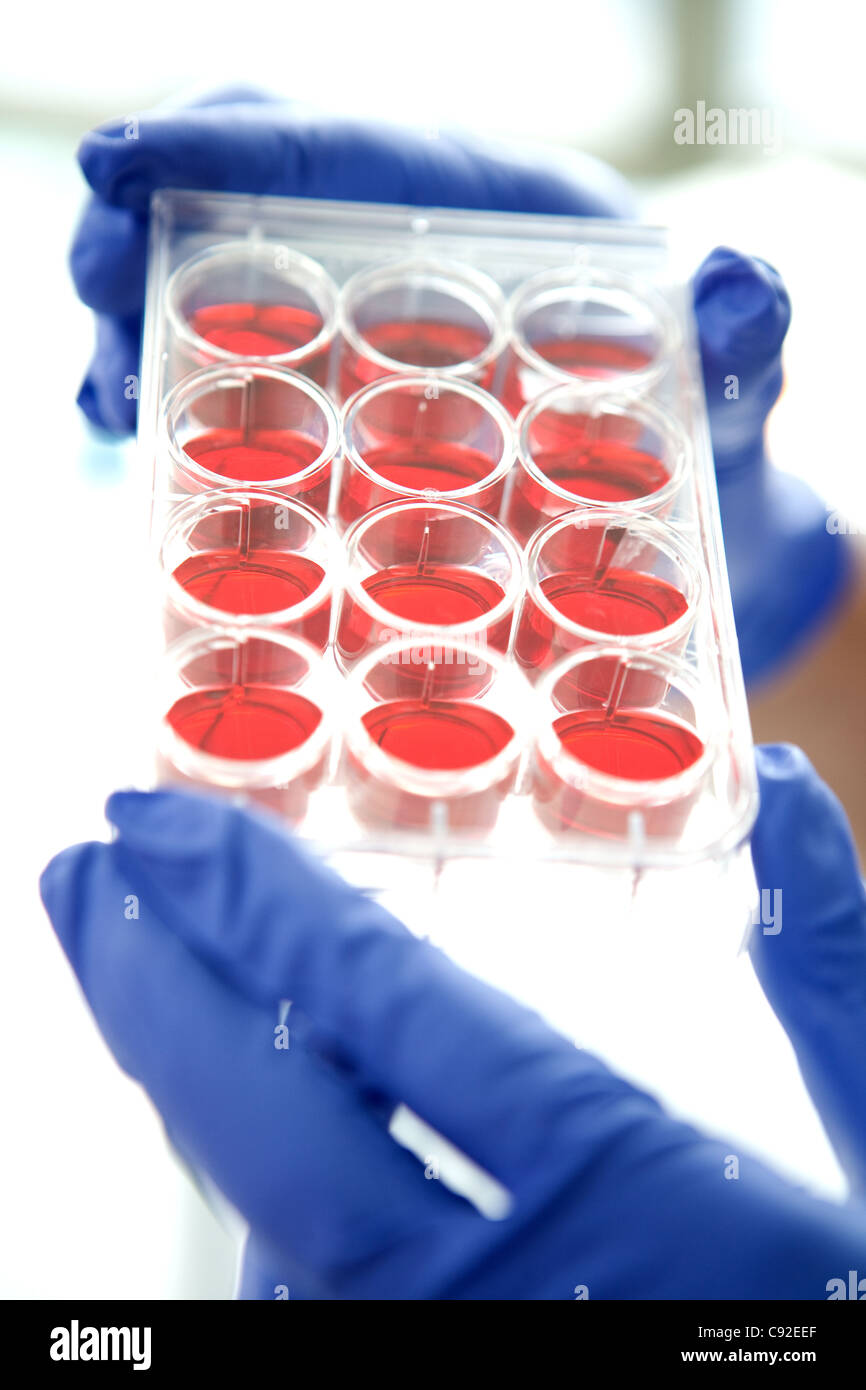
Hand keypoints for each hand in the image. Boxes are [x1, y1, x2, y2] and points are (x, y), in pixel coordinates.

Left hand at [40, 745, 865, 1298]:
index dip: (252, 901)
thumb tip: (778, 786)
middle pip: (264, 1126)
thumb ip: (829, 960)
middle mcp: (498, 1293)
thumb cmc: (854, 1313)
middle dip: (150, 979)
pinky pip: (301, 1301)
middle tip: (90, 871)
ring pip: (256, 1226)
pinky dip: (258, 1194)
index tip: (165, 819)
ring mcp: (447, 1363)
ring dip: (188, 1086)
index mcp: (622, 1186)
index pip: (385, 1010)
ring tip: (145, 969)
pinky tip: (248, 1114)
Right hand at [70, 89, 849, 677]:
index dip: (220, 145)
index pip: (330, 142)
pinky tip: (134, 441)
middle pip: (234, 191)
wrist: (676, 494)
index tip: (120, 167)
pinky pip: (221, 382)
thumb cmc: (703, 420)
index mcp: (475, 208)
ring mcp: (349, 330)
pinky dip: (163, 400)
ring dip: (132, 327)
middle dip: (139, 220)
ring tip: (108, 398)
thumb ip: (746, 328)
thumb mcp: (733, 374)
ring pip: (205, 287)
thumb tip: (744, 283)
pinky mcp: (326, 406)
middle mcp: (391, 253)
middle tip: (89, 283)